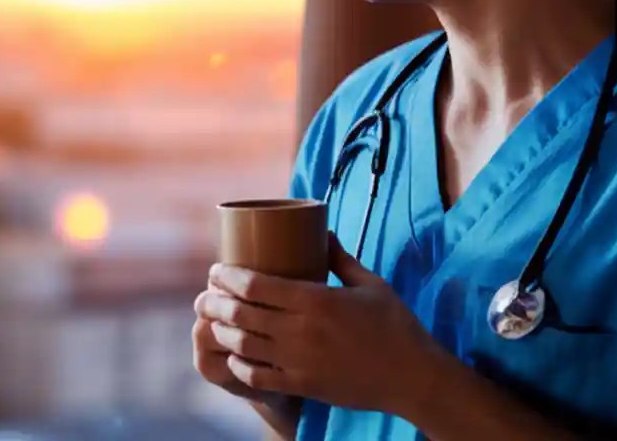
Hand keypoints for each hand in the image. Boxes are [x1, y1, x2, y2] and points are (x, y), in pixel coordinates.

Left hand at [198, 232, 445, 416]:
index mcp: (316, 300)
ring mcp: (299, 361)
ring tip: (214, 321)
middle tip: (205, 295)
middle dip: (215, 302)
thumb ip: (341, 258)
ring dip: (221, 331)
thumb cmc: (396, 326)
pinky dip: (239, 364)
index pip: (255, 284)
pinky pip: (256, 376)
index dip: (228, 276)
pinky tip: (235, 354)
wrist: (412, 378)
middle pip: (240, 314)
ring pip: (242, 345)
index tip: (216, 269)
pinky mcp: (302, 385)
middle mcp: (301, 331)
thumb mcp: (371, 284)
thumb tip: (322, 231)